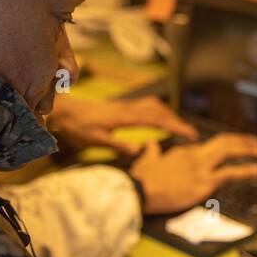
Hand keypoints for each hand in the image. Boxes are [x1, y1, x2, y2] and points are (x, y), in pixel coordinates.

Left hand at [46, 95, 198, 156]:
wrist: (64, 111)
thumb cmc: (78, 127)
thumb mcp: (96, 140)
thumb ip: (118, 144)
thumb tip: (140, 150)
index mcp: (125, 117)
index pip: (157, 120)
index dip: (176, 127)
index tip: (190, 135)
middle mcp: (129, 108)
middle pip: (160, 110)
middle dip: (177, 121)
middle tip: (191, 135)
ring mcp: (126, 106)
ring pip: (154, 106)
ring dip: (169, 115)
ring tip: (179, 128)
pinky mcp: (122, 107)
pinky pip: (146, 106)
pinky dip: (159, 112)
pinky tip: (160, 120)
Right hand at [130, 132, 256, 214]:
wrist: (137, 192)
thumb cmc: (139, 180)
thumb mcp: (145, 160)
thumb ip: (151, 152)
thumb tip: (150, 145)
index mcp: (182, 151)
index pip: (208, 146)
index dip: (224, 146)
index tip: (232, 149)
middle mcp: (194, 156)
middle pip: (224, 142)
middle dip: (242, 141)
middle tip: (255, 143)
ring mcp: (201, 169)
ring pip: (230, 152)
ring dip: (247, 150)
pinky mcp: (204, 184)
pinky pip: (230, 174)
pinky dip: (246, 170)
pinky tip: (256, 170)